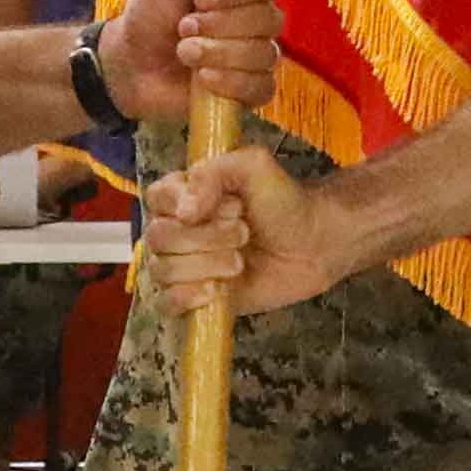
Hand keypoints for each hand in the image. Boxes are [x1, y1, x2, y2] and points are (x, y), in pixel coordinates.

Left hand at [100, 0, 282, 125]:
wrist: (130, 63)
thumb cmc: (151, 14)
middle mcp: (255, 20)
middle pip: (268, 19)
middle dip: (219, 24)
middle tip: (184, 26)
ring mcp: (255, 58)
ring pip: (263, 54)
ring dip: (216, 53)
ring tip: (185, 52)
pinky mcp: (249, 91)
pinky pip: (261, 87)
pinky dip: (229, 82)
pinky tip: (202, 78)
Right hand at [130, 145, 356, 318]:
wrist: (314, 244)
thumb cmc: (283, 201)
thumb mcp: (253, 167)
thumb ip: (214, 172)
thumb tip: (184, 212)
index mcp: (183, 195)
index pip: (156, 198)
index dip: (185, 204)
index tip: (230, 206)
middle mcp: (176, 229)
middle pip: (159, 238)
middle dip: (205, 237)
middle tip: (244, 233)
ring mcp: (183, 265)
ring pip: (163, 270)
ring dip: (206, 265)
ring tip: (240, 260)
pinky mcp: (194, 298)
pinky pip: (165, 304)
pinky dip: (186, 298)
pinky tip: (216, 290)